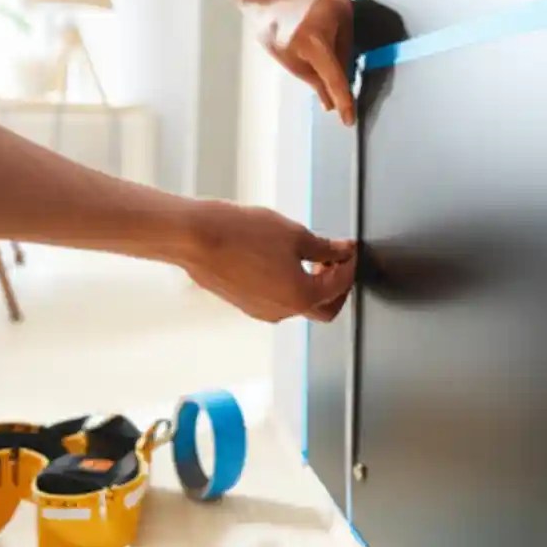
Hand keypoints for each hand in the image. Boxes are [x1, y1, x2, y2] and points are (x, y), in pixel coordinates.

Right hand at [179, 200, 355, 322]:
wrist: (196, 237)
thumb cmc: (242, 233)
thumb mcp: (295, 234)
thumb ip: (325, 247)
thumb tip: (342, 251)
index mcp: (302, 297)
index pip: (340, 285)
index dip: (349, 264)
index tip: (349, 248)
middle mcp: (283, 312)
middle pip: (324, 307)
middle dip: (336, 284)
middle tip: (335, 258)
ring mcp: (262, 311)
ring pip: (300, 304)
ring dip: (312, 284)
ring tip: (309, 255)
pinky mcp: (246, 305)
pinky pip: (278, 300)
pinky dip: (290, 285)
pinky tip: (285, 261)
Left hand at [251, 0, 355, 125]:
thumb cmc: (275, 33)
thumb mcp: (291, 63)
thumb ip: (316, 84)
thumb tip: (333, 106)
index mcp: (310, 37)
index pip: (334, 75)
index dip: (343, 99)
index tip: (349, 119)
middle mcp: (329, 18)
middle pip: (344, 60)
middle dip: (335, 70)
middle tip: (313, 65)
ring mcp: (339, 6)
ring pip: (349, 47)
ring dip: (338, 56)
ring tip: (313, 45)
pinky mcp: (345, 2)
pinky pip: (350, 32)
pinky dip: (340, 41)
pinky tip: (324, 36)